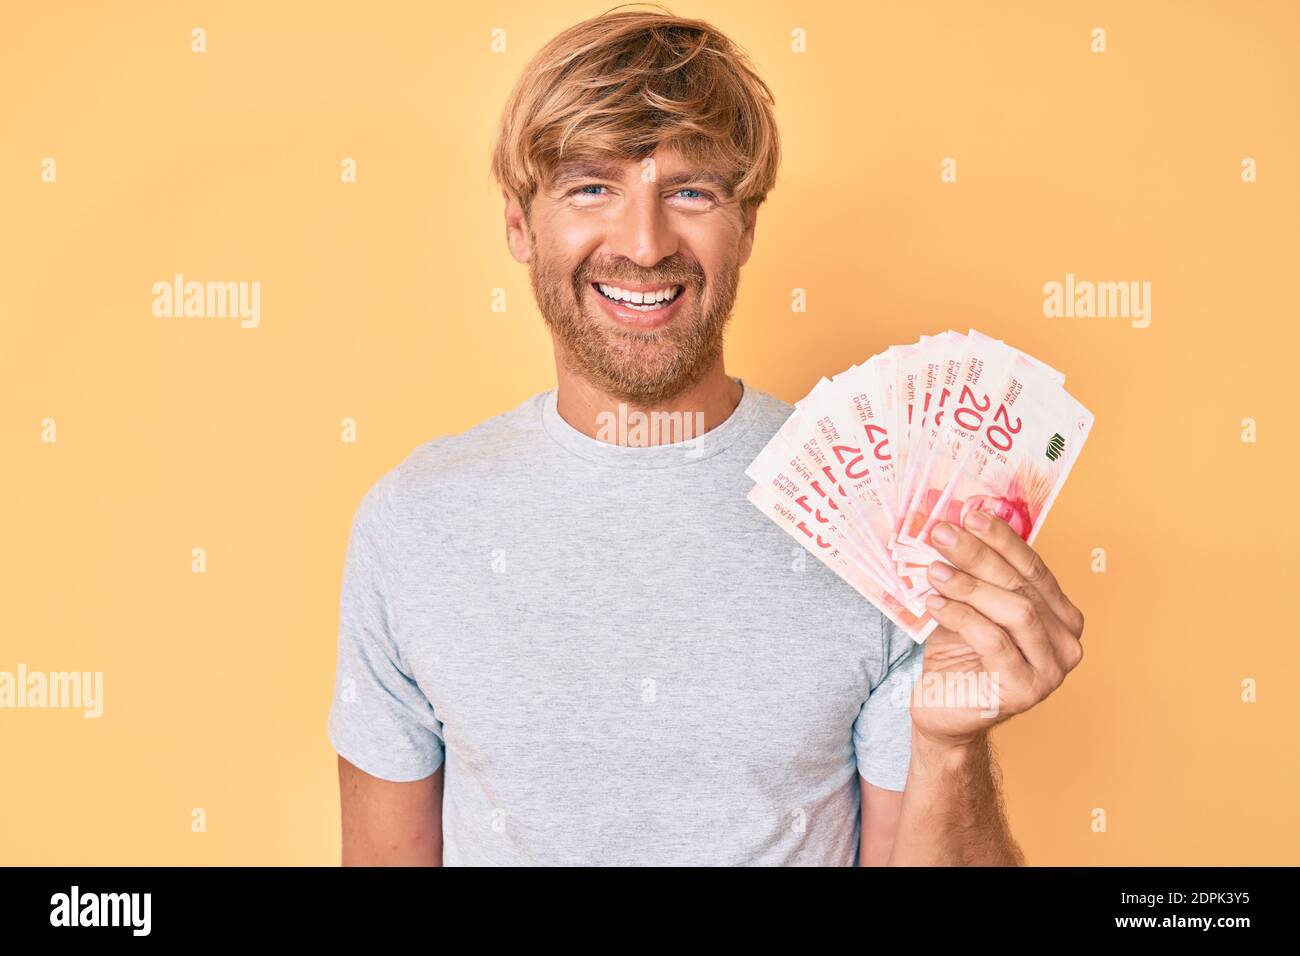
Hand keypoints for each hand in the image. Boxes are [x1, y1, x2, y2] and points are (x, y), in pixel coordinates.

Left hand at [908, 510, 1085, 750]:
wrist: (943, 712)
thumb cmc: (958, 655)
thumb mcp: (970, 606)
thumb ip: (978, 573)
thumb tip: (959, 522)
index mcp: (1062, 618)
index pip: (1034, 568)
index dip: (1002, 539)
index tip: (970, 514)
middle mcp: (1066, 644)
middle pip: (1022, 586)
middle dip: (979, 555)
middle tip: (942, 534)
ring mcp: (1050, 671)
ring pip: (1015, 611)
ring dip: (970, 585)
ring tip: (934, 570)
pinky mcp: (1024, 690)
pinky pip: (993, 640)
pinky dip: (961, 616)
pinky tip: (933, 603)